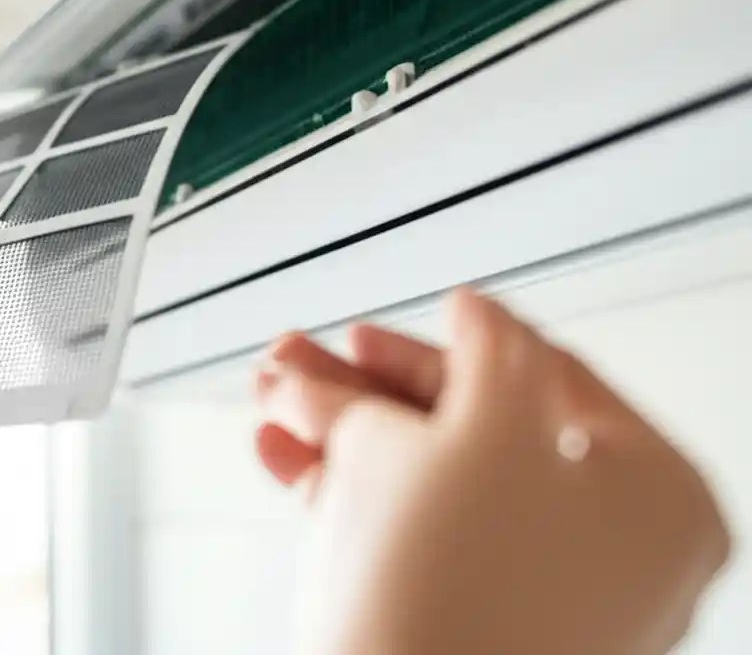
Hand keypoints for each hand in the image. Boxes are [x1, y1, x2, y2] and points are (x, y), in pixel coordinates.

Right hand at [255, 289, 730, 654]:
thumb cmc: (469, 598)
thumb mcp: (483, 424)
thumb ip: (486, 347)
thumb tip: (476, 310)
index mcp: (654, 497)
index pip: (550, 380)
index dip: (457, 341)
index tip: (395, 328)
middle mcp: (601, 547)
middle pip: (472, 426)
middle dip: (369, 386)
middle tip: (309, 359)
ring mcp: (530, 590)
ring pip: (421, 476)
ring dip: (337, 427)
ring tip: (276, 395)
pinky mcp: (461, 619)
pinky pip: (401, 529)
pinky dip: (338, 486)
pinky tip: (283, 449)